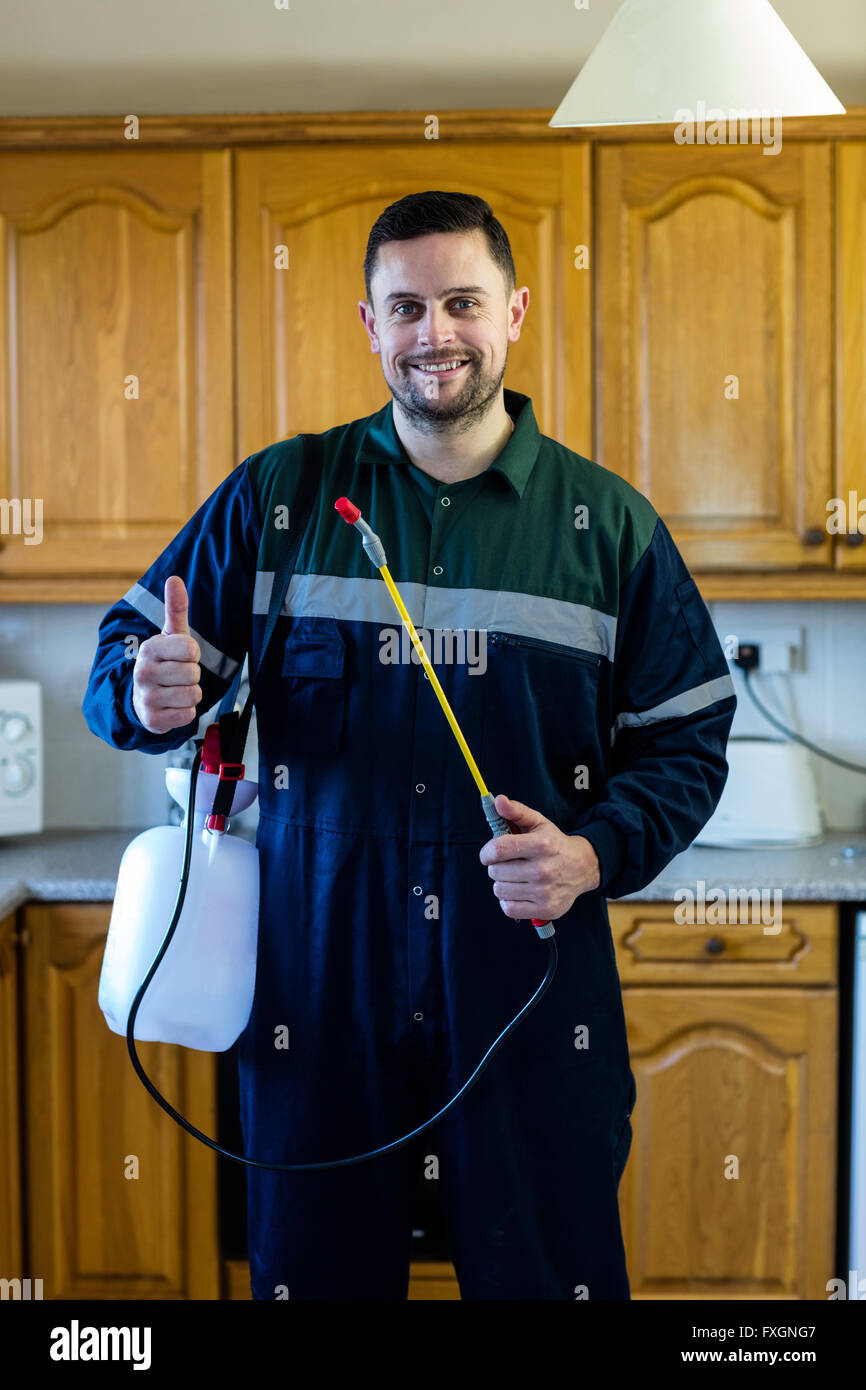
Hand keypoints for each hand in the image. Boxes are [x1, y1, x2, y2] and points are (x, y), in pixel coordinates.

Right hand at [132, 576, 201, 732]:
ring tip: (175, 690)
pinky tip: (172, 706)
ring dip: (190, 694)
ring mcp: (146, 697)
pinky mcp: (153, 720)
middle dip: (192, 675)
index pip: (191, 649)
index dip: (193, 654)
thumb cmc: (164, 662)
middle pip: (194, 673)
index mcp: (149, 649)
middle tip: (177, 675)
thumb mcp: (170, 636)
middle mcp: (143, 672)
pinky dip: (185, 712)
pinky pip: (188, 715)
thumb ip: (175, 608)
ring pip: (193, 694)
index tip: (181, 656)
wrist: (142, 699)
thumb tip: (174, 578)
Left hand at [479, 793, 600, 920]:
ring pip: (500, 890)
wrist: (582, 867)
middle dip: (496, 867)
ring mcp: (545, 892)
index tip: (488, 854)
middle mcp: (543, 869)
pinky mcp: (546, 909)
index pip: (498, 849)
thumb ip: (516, 811)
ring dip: (502, 883)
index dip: (486, 852)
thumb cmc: (553, 843)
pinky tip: (519, 891)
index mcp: (541, 845)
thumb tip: (498, 800)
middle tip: (509, 864)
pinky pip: (509, 908)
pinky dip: (508, 901)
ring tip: (515, 877)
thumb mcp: (538, 823)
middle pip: (496, 872)